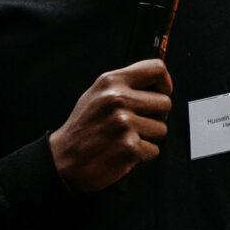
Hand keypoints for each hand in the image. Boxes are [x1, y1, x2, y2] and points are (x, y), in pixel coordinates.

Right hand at [49, 59, 173, 193]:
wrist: (64, 159)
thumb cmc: (83, 128)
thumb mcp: (96, 94)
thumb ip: (124, 85)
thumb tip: (158, 82)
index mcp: (111, 81)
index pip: (157, 69)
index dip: (165, 83)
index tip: (160, 94)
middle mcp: (118, 99)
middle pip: (165, 103)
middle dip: (156, 116)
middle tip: (136, 123)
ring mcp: (124, 124)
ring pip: (162, 128)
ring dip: (148, 137)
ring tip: (125, 137)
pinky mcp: (129, 147)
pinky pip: (154, 149)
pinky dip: (142, 154)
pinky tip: (123, 151)